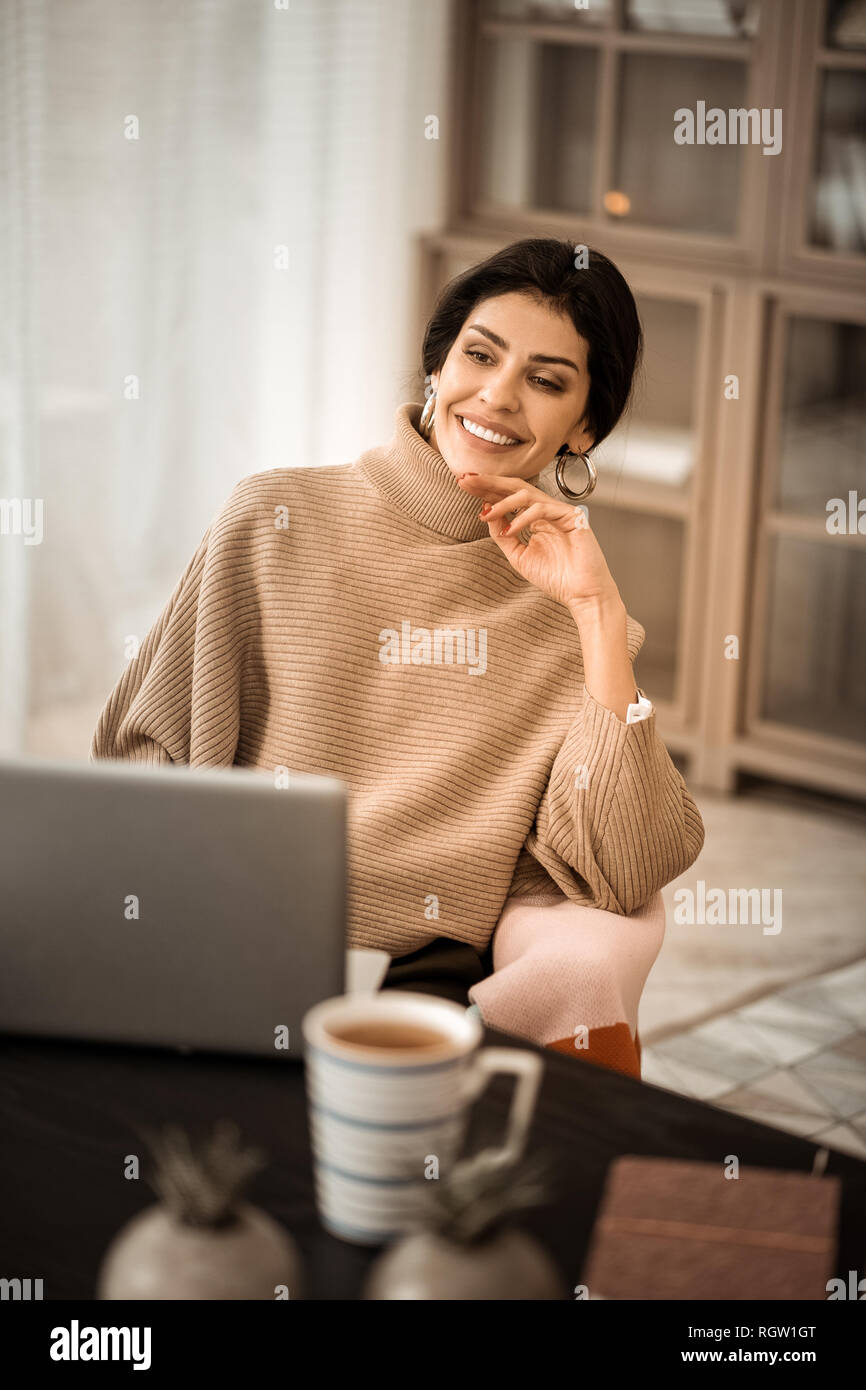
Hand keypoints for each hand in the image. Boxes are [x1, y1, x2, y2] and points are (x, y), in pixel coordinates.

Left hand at [456, 472, 618, 609]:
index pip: (507, 496)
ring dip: (502, 501)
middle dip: (489, 482)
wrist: (582, 594)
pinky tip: (510, 530)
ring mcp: (559, 511)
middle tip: (466, 478)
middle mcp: (546, 510)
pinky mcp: (572, 516)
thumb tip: (486, 513)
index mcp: (535, 517)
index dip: (486, 489)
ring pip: (526, 494)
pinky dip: (522, 519)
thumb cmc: (557, 578)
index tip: (464, 484)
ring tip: (484, 513)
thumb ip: (503, 535)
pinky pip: (541, 510)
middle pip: (514, 487)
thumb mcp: (519, 555)